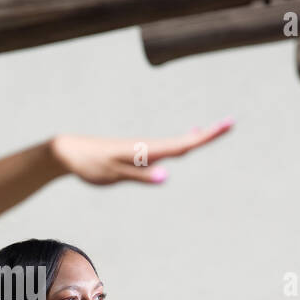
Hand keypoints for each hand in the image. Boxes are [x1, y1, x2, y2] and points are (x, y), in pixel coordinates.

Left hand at [48, 118, 233, 184]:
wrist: (69, 152)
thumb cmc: (89, 164)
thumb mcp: (113, 174)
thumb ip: (140, 175)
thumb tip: (167, 176)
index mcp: (146, 150)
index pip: (183, 144)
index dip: (206, 136)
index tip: (227, 124)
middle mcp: (147, 147)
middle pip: (184, 141)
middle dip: (208, 134)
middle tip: (231, 123)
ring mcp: (142, 149)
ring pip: (177, 143)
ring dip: (198, 137)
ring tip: (215, 130)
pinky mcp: (136, 152)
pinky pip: (166, 147)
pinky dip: (181, 142)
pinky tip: (186, 139)